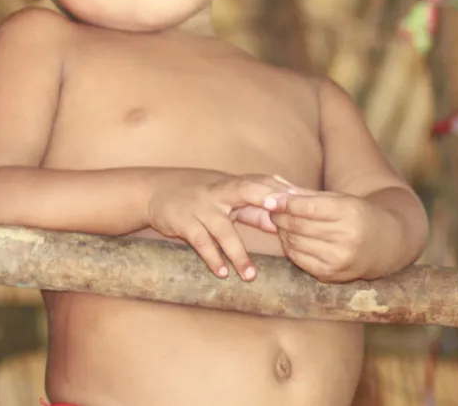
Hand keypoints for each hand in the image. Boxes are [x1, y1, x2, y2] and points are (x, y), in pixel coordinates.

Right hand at [146, 171, 287, 280]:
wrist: (155, 190)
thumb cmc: (198, 193)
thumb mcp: (223, 193)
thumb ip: (250, 205)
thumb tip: (281, 218)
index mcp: (231, 184)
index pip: (261, 181)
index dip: (279, 189)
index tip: (301, 200)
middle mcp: (218, 192)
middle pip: (246, 189)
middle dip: (265, 200)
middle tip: (282, 221)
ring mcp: (201, 207)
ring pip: (223, 229)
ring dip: (238, 253)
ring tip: (251, 276)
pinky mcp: (184, 222)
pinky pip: (201, 242)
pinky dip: (212, 258)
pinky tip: (222, 273)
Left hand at [266, 190, 389, 282]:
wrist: (384, 244)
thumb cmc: (357, 215)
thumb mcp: (339, 199)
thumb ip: (307, 196)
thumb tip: (275, 194)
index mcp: (349, 213)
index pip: (308, 208)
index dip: (285, 204)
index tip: (268, 200)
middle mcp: (346, 238)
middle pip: (299, 226)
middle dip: (280, 217)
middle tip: (272, 210)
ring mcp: (338, 260)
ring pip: (295, 244)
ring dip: (283, 232)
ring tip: (281, 223)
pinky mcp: (331, 275)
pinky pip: (299, 260)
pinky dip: (290, 248)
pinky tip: (291, 239)